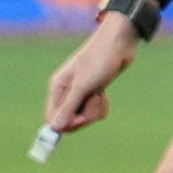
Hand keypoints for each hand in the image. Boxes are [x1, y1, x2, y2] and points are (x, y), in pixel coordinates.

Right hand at [45, 18, 138, 134]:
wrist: (120, 44)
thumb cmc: (99, 60)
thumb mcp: (83, 85)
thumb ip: (69, 107)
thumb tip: (54, 127)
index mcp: (58, 88)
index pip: (52, 117)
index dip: (66, 123)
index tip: (81, 118)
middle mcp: (66, 92)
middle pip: (70, 120)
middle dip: (85, 115)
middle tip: (95, 99)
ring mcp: (80, 93)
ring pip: (84, 116)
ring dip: (95, 108)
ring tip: (100, 91)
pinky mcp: (92, 93)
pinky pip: (94, 110)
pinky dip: (101, 105)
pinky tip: (103, 93)